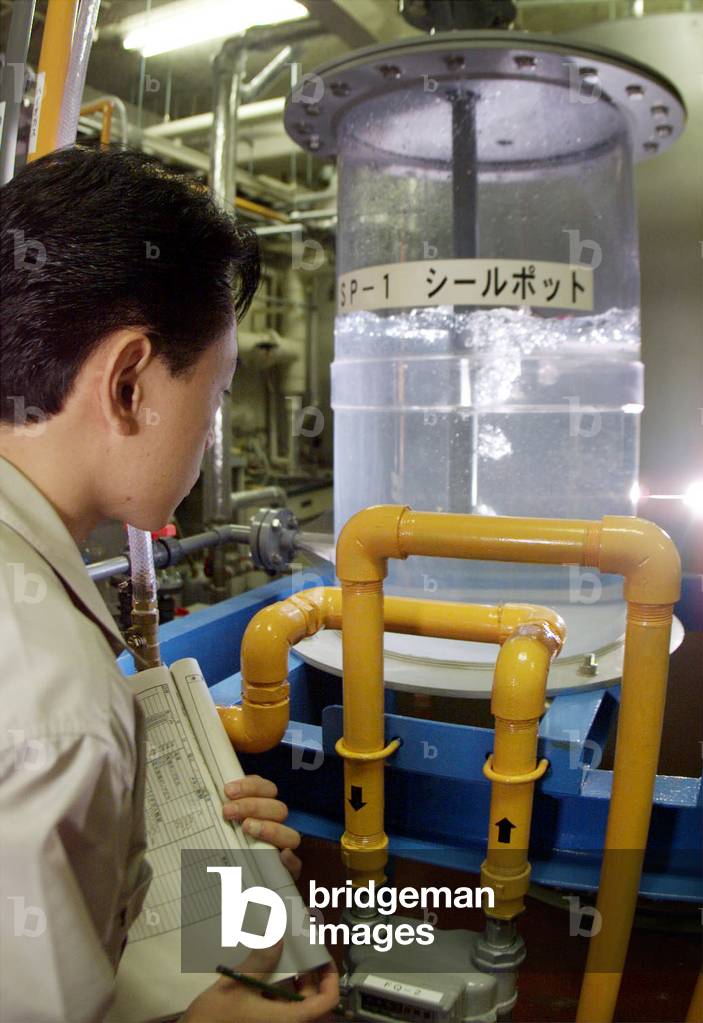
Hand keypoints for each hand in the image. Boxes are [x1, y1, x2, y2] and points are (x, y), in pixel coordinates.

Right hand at [181, 941, 339, 1022]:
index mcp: (288, 1020)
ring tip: (280, 959)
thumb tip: (277, 939)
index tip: (324, 958)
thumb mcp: (235, 985)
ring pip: (296, 1007)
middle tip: (300, 953)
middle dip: (308, 976)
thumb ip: (260, 962)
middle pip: (313, 1002)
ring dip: (292, 984)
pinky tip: (263, 977)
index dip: (331, 978)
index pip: (327, 1002)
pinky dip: (277, 994)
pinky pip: (280, 1011)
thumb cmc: (213, 1021)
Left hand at [222, 774, 301, 879]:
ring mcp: (282, 851)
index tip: (227, 791)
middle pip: (278, 809)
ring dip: (270, 828)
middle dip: (253, 806)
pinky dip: (290, 860)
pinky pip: (296, 866)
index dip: (251, 786)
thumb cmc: (215, 852)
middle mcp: (275, 828)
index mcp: (262, 811)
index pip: (267, 789)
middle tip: (228, 811)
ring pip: (290, 834)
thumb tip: (217, 797)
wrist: (222, 893)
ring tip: (246, 828)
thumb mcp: (216, 830)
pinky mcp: (285, 875)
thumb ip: (220, 812)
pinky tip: (281, 856)